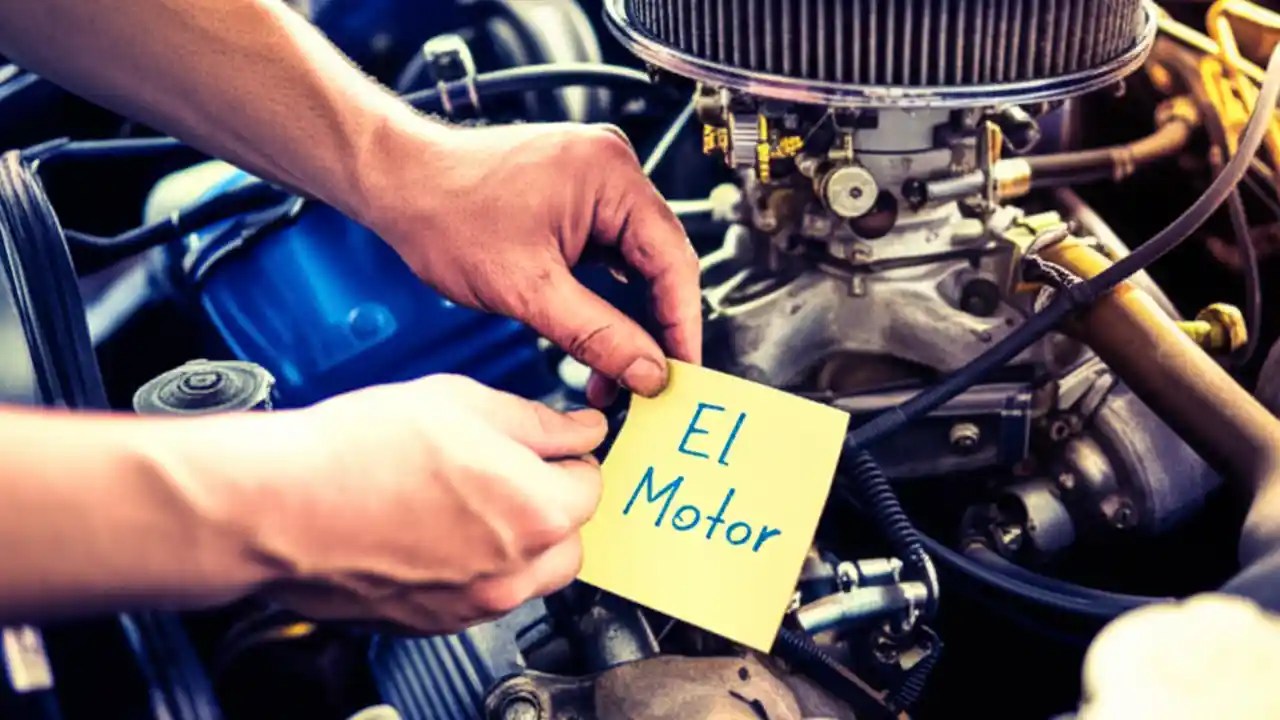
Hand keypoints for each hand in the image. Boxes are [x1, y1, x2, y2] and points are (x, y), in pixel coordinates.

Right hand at [249, 375, 605, 633]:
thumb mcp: (463, 403)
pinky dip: (478, 568)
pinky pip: (483, 597)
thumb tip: (581, 430)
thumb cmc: (359, 451)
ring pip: (530, 577)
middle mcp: (513, 570)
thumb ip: (538, 423)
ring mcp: (473, 603)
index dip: (570, 457)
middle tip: (513, 473)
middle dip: (553, 506)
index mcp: (534, 511)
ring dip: (521, 543)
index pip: (591, 485)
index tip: (551, 446)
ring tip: (471, 501)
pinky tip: (438, 530)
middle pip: (570, 542)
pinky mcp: (434, 622)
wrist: (279, 503)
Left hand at [360, 121, 702, 405]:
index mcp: (611, 174)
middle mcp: (612, 168)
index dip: (681, 325)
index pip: (673, 261)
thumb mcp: (528, 290)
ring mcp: (595, 181)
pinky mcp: (577, 199)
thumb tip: (647, 371)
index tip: (681, 372)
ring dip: (627, 320)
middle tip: (649, 383)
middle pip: (659, 263)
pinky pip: (609, 255)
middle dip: (652, 329)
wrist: (398, 184)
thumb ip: (597, 335)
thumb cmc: (445, 213)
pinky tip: (597, 339)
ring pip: (634, 265)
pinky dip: (606, 299)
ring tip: (614, 374)